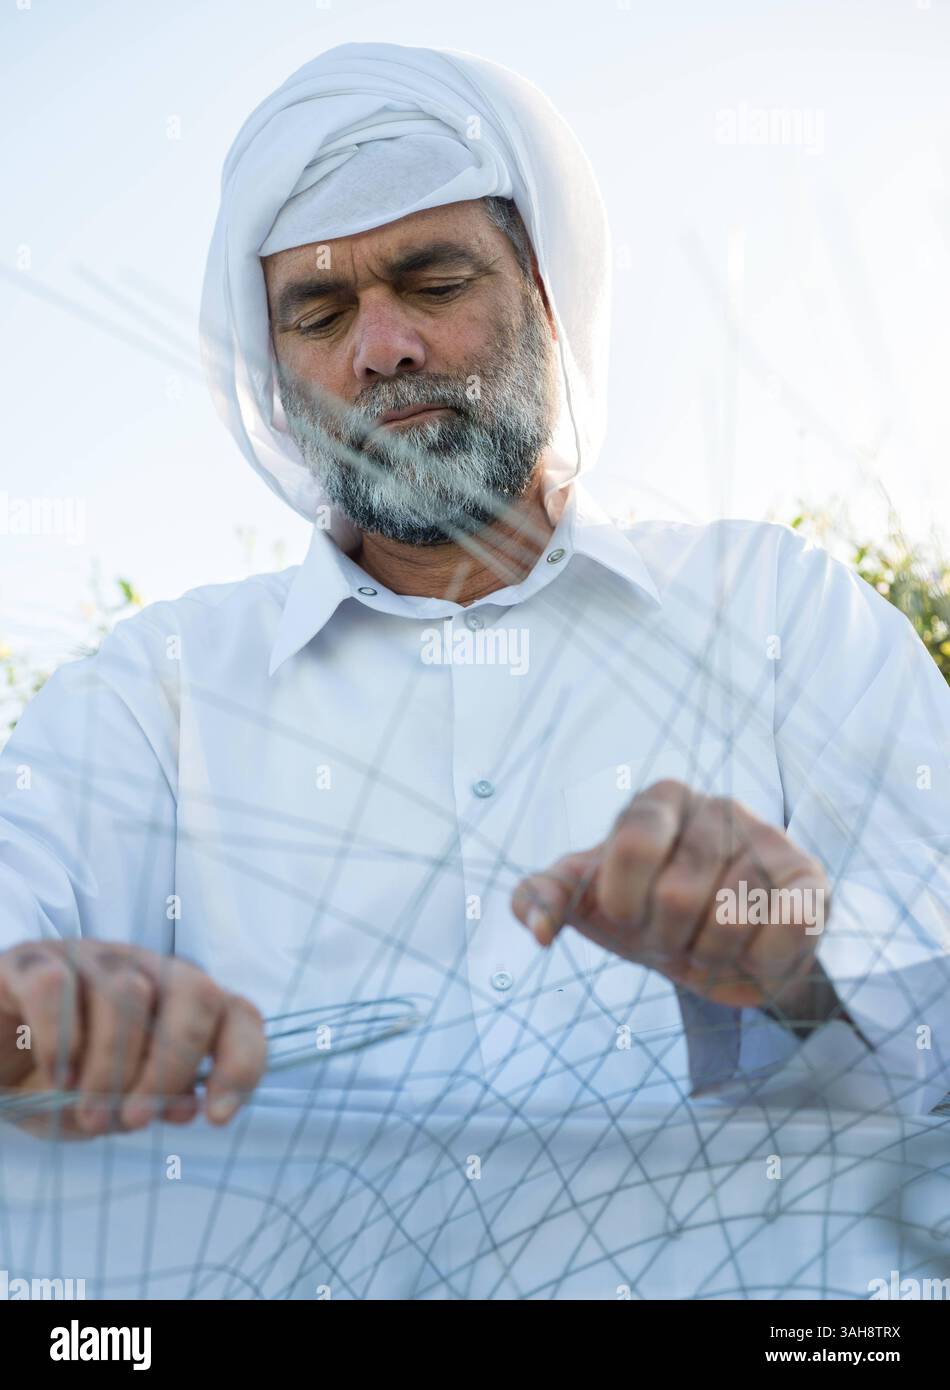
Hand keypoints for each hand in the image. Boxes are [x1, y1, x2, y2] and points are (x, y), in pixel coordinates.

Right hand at [0, 939, 266, 1139]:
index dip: (241, 1062)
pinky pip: (55, 987)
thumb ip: (149, 1102)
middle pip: (196, 994)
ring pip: (128, 994)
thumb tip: (187, 1107)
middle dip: (171, 1066)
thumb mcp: (109, 1104)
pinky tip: (53, 1078)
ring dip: (111, 1067)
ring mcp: (90, 956)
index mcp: (177, 1001)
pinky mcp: (31, 960)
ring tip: (88, 1115)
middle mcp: (144, 968)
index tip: (215, 1116)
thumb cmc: (56, 1080)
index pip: (238, 1014)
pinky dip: (59, 1040)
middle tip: (133, 1120)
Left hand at [512, 779, 828, 1008]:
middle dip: (667, 937)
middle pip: (679, 893)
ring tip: (708, 944)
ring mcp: (767, 839)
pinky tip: (750, 951)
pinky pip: (786, 926)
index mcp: (657, 801)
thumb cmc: (646, 912)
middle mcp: (717, 806)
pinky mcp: (809, 879)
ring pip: (731, 918)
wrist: (718, 949)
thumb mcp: (588, 902)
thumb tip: (537, 926)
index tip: (627, 916)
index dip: (625, 901)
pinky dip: (759, 960)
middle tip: (673, 937)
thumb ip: (543, 897)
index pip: (633, 844)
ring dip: (709, 955)